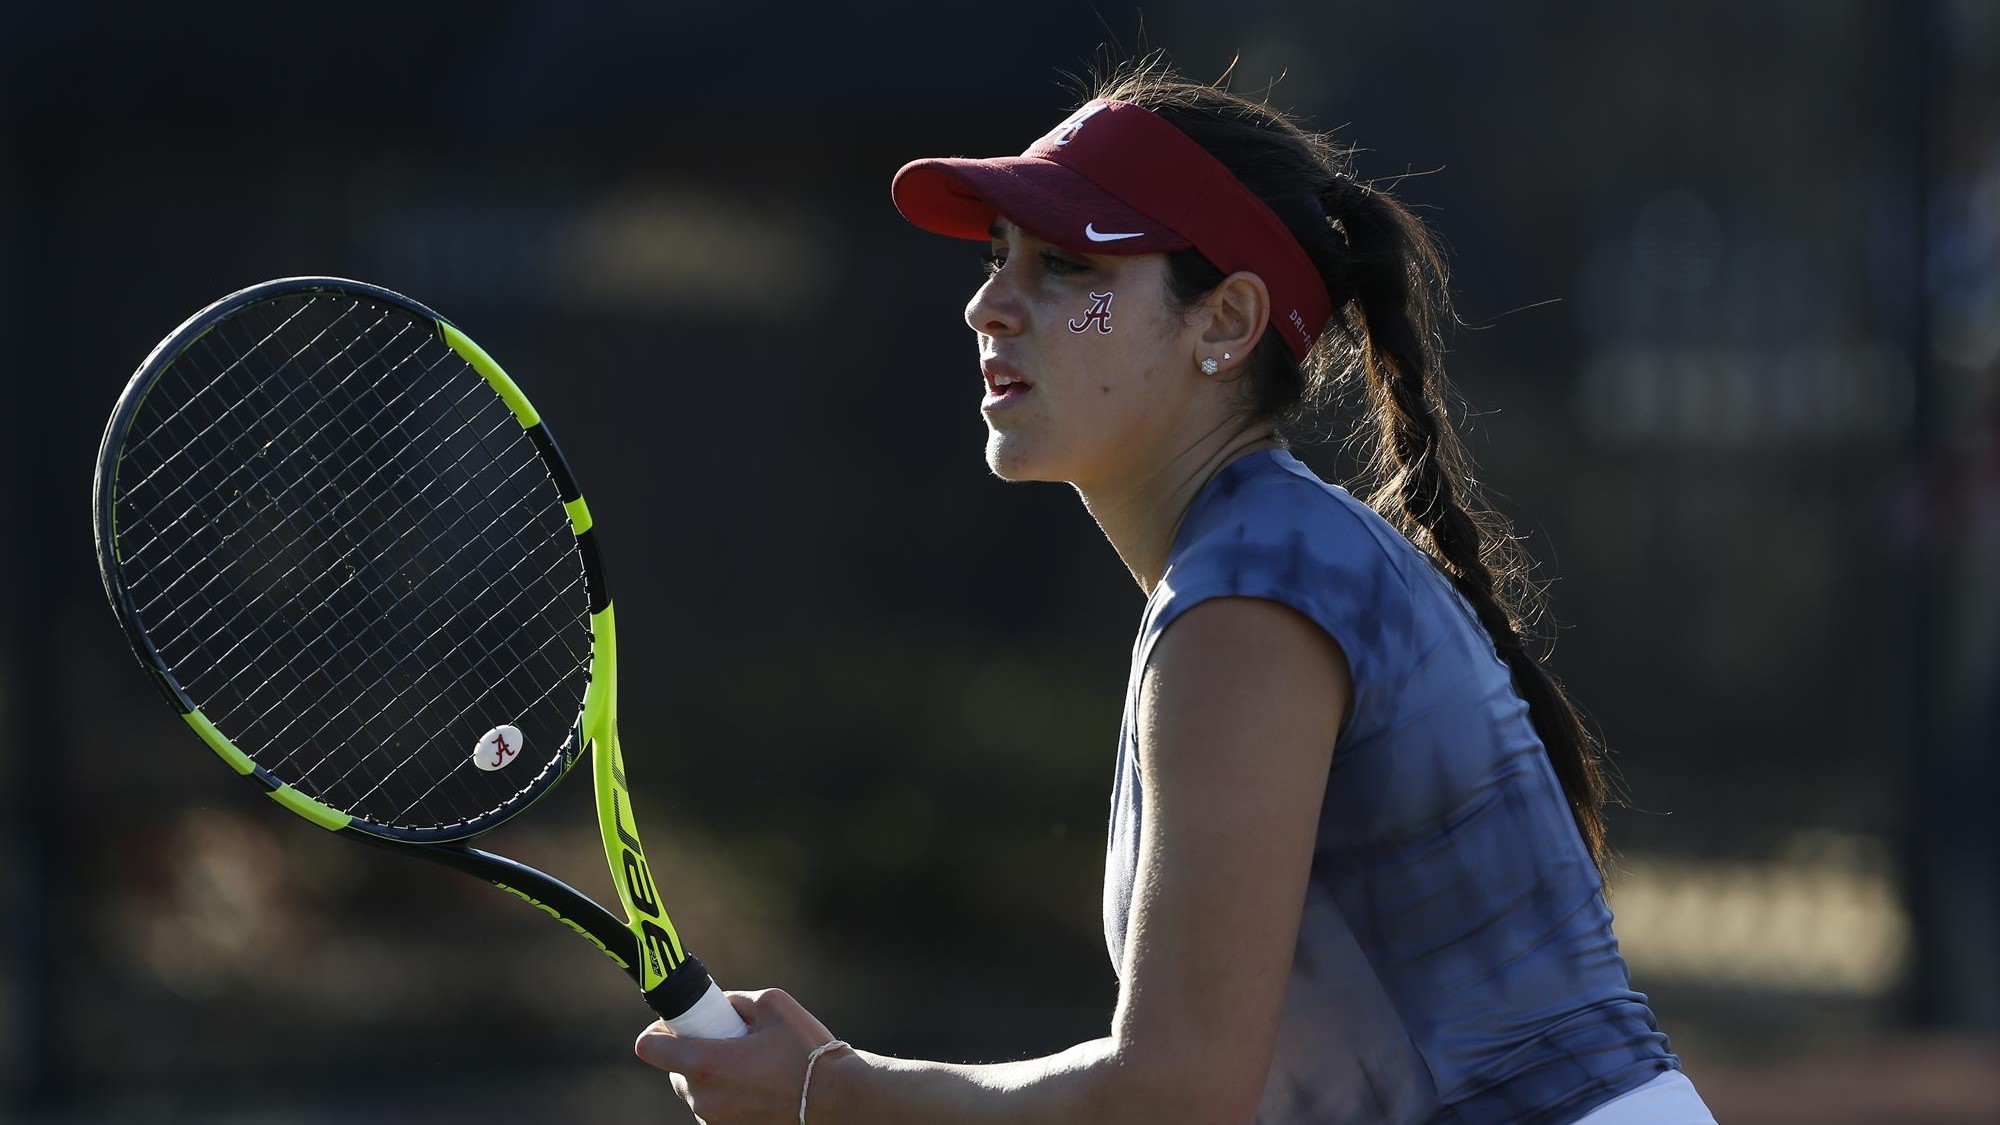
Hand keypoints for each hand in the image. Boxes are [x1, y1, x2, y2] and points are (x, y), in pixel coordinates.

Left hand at [636, 988, 848, 1124]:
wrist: (837, 1098)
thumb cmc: (805, 1050)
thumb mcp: (771, 1004)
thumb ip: (735, 1000)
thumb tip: (721, 1005)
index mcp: (704, 1063)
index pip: (649, 1046)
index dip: (658, 1029)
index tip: (676, 1022)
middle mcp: (702, 1097)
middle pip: (672, 1069)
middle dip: (691, 1050)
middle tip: (724, 1039)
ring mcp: (714, 1120)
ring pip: (695, 1089)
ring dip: (710, 1074)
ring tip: (748, 1063)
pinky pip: (714, 1106)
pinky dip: (726, 1093)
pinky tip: (757, 1083)